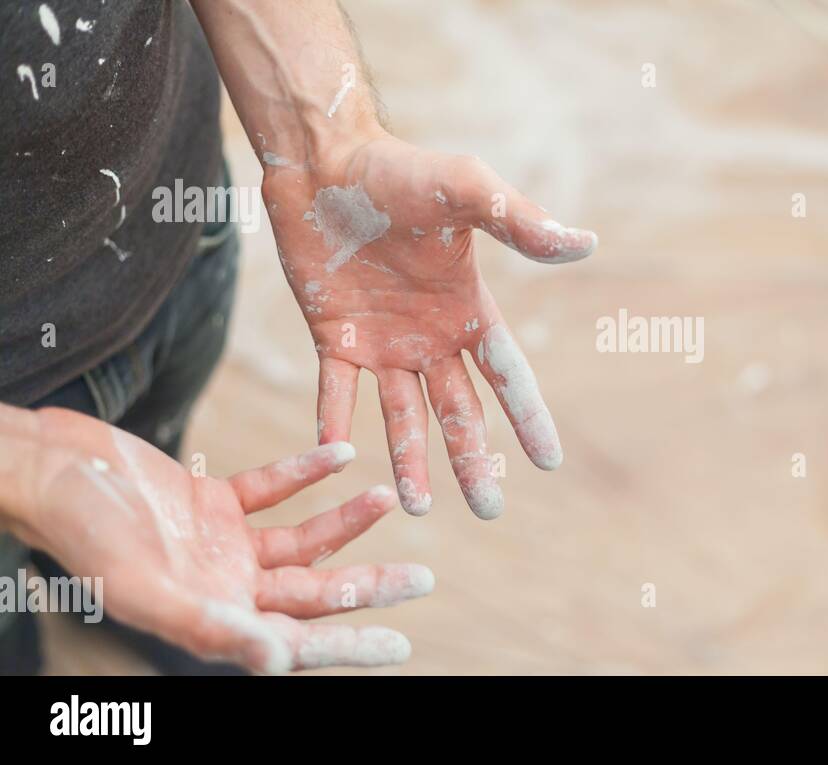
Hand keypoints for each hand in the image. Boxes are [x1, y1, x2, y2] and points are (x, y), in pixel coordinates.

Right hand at [14, 407, 432, 673]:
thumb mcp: (143, 586)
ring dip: (345, 521)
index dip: (348, 645)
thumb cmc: (81, 533)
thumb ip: (209, 626)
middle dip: (367, 586)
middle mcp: (224, 584)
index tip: (401, 643)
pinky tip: (341, 454)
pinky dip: (304, 473)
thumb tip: (279, 660)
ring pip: (301, 539)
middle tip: (423, 579)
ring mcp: (219, 542)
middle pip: (313, 591)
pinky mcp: (209, 499)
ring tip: (389, 497)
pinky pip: (271, 489)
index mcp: (213, 615)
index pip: (296, 640)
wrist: (46, 469)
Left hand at [261, 132, 597, 518]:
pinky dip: (335, 422)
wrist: (326, 158)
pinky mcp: (333, 335)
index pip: (508, 375)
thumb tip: (585, 243)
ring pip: (402, 415)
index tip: (548, 463)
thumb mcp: (468, 190)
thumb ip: (520, 222)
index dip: (528, 418)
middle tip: (490, 510)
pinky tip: (337, 458)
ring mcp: (381, 340)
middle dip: (474, 460)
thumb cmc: (401, 169)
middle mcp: (430, 335)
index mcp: (468, 309)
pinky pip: (336, 391)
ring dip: (410, 459)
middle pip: (459, 411)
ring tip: (417, 508)